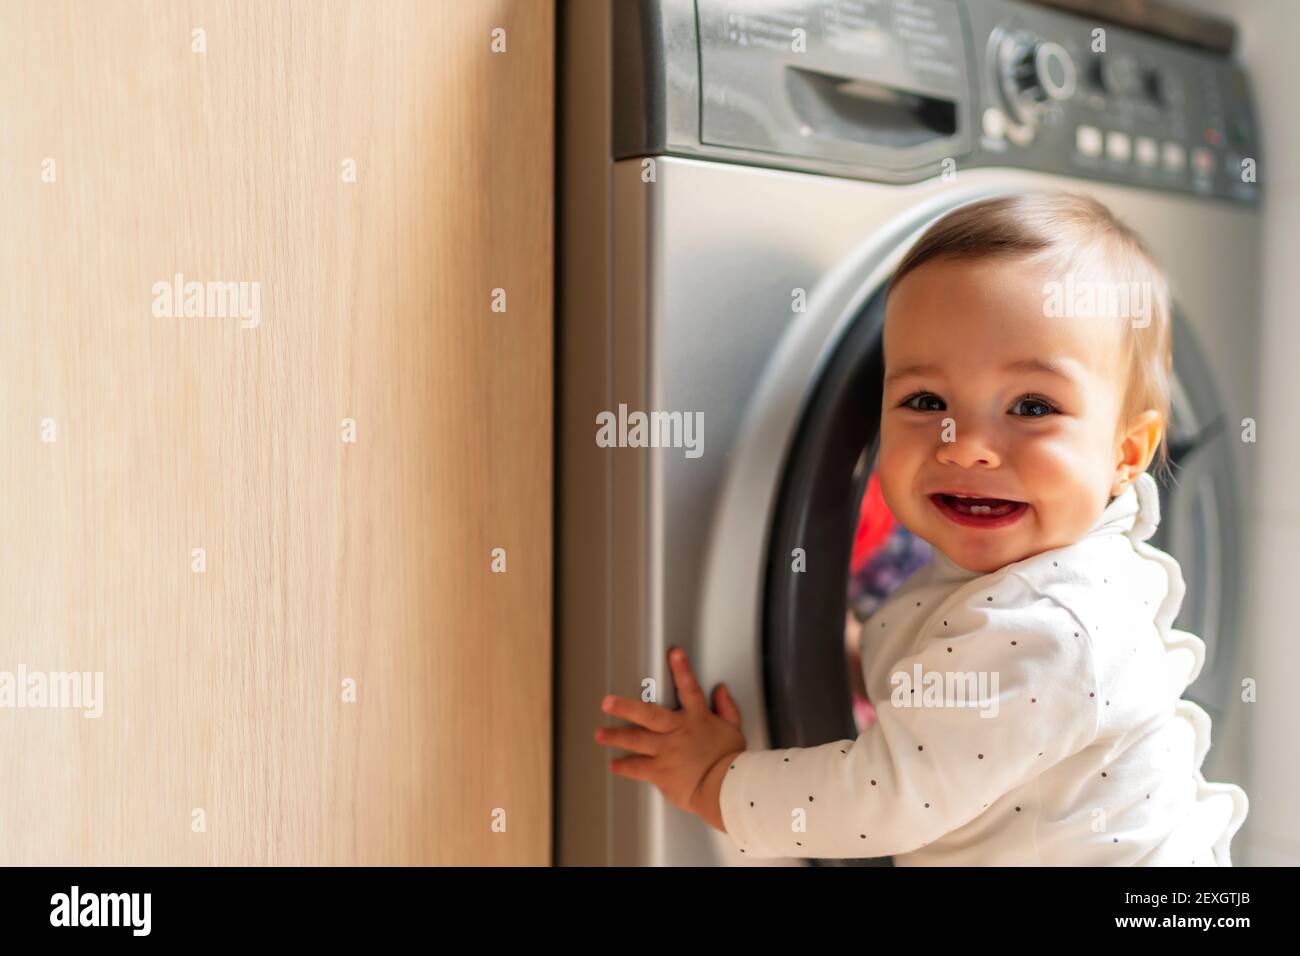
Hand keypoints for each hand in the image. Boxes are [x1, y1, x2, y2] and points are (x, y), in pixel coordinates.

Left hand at [596, 647, 746, 832]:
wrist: (726, 789)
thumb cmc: (731, 762)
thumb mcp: (734, 730)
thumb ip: (727, 708)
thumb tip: (721, 690)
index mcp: (696, 719)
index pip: (689, 688)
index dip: (682, 669)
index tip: (673, 653)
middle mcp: (677, 732)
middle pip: (648, 714)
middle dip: (625, 707)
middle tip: (607, 702)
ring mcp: (666, 752)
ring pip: (636, 740)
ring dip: (615, 736)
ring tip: (600, 734)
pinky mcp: (661, 772)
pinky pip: (637, 768)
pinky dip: (624, 767)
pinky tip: (614, 765)